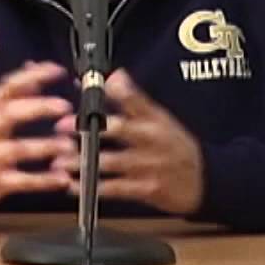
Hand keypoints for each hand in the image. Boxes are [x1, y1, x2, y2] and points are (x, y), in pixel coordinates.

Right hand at [0, 61, 76, 210]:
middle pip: (12, 114)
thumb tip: (34, 65)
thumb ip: (15, 91)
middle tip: (65, 106)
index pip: (8, 86)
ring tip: (69, 145)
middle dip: (39, 108)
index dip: (32, 76)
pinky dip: (44, 181)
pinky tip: (63, 178)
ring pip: (18, 149)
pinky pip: (23, 181)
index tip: (57, 71)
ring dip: (45, 146)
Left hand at [53, 69, 203, 214]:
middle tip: (61, 126)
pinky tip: (74, 186)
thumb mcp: (159, 117)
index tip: (81, 85)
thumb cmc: (175, 145)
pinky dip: (94, 188)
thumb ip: (133, 98)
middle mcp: (151, 139)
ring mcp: (149, 165)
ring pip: (112, 162)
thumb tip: (114, 75)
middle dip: (88, 128)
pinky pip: (116, 189)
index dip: (106, 91)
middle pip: (118, 129)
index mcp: (153, 119)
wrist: (205, 179)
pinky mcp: (146, 189)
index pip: (131, 99)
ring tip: (60, 160)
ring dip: (83, 161)